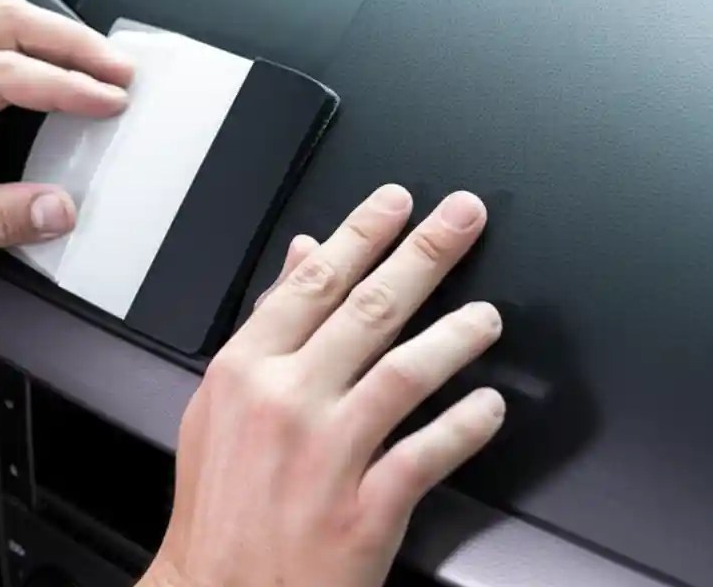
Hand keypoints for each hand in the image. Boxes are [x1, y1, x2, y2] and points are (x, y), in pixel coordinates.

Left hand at [0, 0, 132, 292]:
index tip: (112, 101)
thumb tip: (61, 208)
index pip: (5, 72)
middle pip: (5, 22)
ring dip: (54, 39)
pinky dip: (36, 59)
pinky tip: (64, 80)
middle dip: (72, 41)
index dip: (66, 85)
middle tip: (122, 69)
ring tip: (103, 66)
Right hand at [139, 186, 504, 586]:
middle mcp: (286, 403)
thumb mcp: (223, 406)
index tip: (398, 203)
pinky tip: (490, 406)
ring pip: (405, 373)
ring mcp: (326, 455)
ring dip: (456, 337)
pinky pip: (427, 454)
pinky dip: (465, 426)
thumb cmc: (222, 505)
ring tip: (488, 317)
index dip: (363, 234)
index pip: (315, 282)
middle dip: (424, 254)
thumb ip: (270, 325)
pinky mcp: (363, 509)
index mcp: (246, 371)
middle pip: (368, 310)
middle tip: (464, 218)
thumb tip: (303, 256)